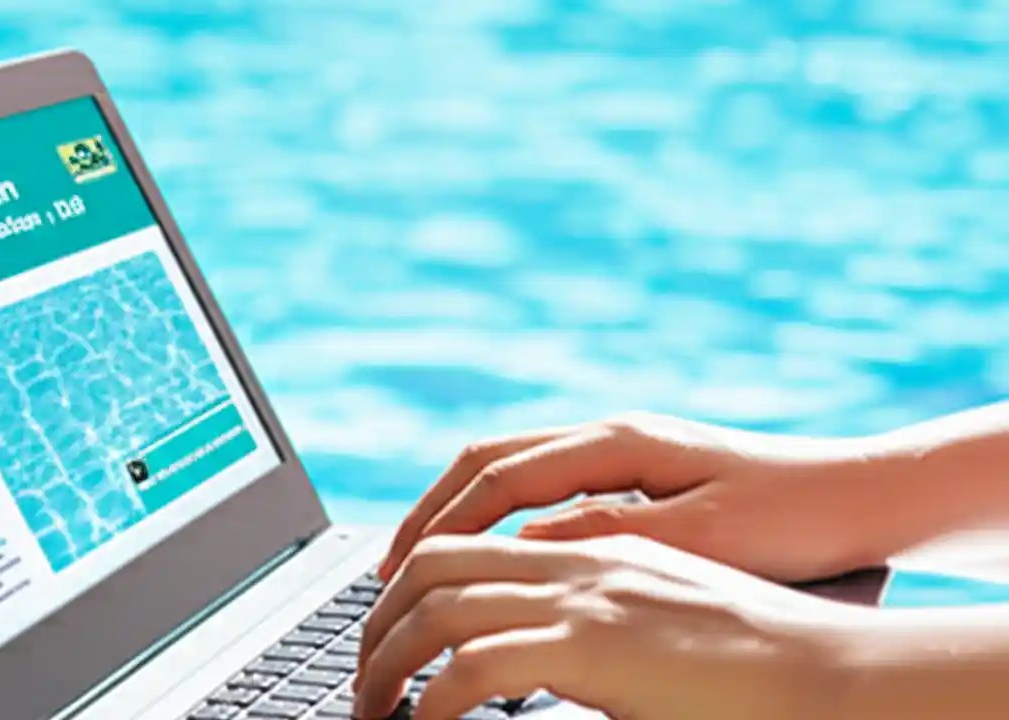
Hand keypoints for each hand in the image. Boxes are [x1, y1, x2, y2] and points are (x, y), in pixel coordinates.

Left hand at [356, 534, 853, 719]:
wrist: (821, 668)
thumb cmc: (749, 654)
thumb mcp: (656, 613)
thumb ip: (590, 614)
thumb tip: (533, 651)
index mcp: (587, 546)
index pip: (466, 538)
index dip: (407, 571)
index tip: (382, 620)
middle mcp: (574, 558)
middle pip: (434, 563)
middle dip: (378, 617)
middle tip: (360, 673)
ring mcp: (581, 597)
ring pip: (440, 606)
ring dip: (387, 659)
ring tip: (370, 708)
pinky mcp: (593, 646)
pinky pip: (477, 662)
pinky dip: (433, 696)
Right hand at [379, 412, 903, 582]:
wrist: (863, 495)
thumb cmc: (793, 517)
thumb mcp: (700, 534)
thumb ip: (607, 531)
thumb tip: (522, 538)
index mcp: (618, 442)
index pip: (500, 475)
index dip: (443, 521)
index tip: (400, 567)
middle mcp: (610, 435)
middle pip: (489, 459)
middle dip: (432, 509)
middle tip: (389, 563)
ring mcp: (621, 450)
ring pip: (511, 468)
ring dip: (460, 510)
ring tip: (423, 559)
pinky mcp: (635, 473)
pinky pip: (542, 487)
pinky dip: (500, 515)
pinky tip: (494, 551)